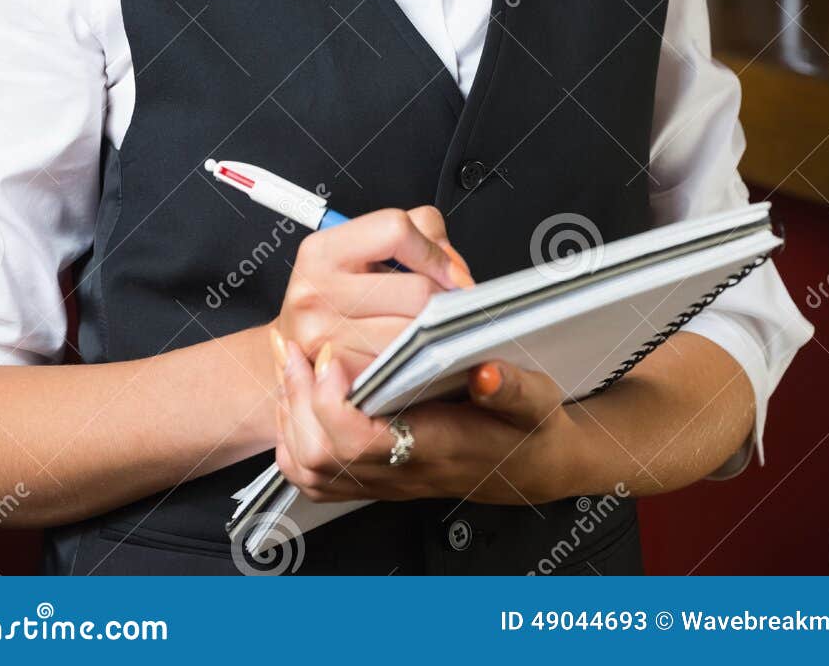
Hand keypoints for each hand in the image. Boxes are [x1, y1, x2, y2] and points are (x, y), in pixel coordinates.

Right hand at [269, 207, 473, 387]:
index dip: (434, 251)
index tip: (452, 272)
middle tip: (450, 307)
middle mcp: (315, 291)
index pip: (396, 230)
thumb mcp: (365, 248)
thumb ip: (417, 233)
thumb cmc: (339, 292)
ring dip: (435, 334)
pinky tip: (411, 354)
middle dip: (446, 300)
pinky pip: (402, 367)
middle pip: (416, 290)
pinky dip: (416, 362)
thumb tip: (455, 269)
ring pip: (415, 333)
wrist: (297, 341)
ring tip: (430, 329)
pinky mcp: (339, 376)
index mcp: (322, 250)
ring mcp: (324, 337)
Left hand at [274, 340, 581, 507]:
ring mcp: (383, 481)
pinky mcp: (375, 478)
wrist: (533, 468)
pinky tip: (299, 396)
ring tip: (292, 362)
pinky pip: (315, 474)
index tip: (331, 354)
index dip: (332, 401)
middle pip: (320, 458)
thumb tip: (487, 372)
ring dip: (291, 412)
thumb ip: (512, 388)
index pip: (359, 443)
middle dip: (298, 400)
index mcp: (433, 449)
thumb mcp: (537, 401)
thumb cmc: (530, 431)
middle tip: (296, 348)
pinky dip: (294, 435)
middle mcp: (401, 473)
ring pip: (310, 468)